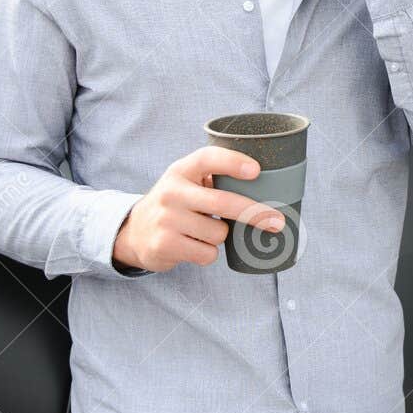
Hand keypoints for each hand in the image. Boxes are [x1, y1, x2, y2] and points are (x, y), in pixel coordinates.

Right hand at [112, 145, 284, 272]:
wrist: (134, 232)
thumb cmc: (177, 204)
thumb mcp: (187, 182)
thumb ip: (214, 178)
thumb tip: (267, 187)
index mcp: (181, 170)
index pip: (208, 158)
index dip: (233, 162)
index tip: (256, 170)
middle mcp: (172, 192)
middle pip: (223, 202)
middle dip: (255, 214)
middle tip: (277, 222)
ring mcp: (167, 219)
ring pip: (219, 233)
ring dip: (220, 236)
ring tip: (203, 231)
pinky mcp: (165, 244)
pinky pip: (208, 253)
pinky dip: (208, 253)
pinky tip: (193, 245)